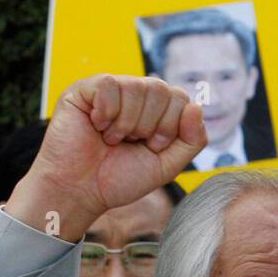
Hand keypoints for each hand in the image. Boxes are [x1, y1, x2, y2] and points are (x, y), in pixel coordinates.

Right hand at [5, 75, 204, 239]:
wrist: (80, 191)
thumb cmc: (119, 179)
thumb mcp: (166, 166)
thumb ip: (191, 141)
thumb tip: (197, 106)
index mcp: (155, 110)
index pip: (180, 98)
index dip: (170, 126)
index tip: (151, 147)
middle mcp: (134, 95)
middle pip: (161, 89)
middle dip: (149, 125)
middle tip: (129, 143)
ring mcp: (110, 89)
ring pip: (136, 87)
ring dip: (126, 124)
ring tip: (111, 139)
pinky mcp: (85, 88)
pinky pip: (110, 85)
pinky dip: (106, 114)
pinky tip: (96, 126)